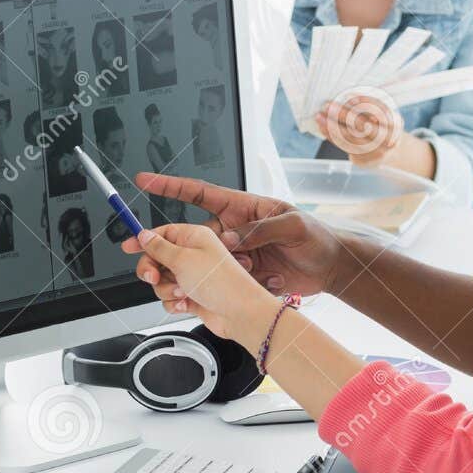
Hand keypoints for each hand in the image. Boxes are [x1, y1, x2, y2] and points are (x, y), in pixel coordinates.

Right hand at [125, 172, 341, 296]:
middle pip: (187, 235)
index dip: (170, 187)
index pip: (198, 193)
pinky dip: (212, 289)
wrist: (330, 269)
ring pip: (197, 264)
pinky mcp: (238, 278)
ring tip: (224, 276)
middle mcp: (231, 232)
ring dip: (195, 272)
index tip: (145, 181)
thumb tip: (230, 240)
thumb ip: (260, 230)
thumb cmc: (316, 238)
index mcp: (241, 209)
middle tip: (142, 250)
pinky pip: (215, 283)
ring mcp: (233, 256)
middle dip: (162, 243)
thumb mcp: (293, 225)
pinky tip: (222, 292)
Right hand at [131, 223, 276, 344]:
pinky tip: (187, 303)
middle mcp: (194, 254)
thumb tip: (144, 236)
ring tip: (182, 292)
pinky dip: (175, 302)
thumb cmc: (222, 283)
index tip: (128, 247)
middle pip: (156, 259)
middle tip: (154, 277)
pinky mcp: (193, 295)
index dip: (143, 240)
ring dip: (166, 289)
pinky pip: (170, 297)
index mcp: (194, 237)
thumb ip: (159, 247)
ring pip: (161, 281)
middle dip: (153, 270)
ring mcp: (193, 276)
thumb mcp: (183, 259)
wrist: (239, 314)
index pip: (161, 233)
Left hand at [315, 91, 402, 168]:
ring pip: (350, 138)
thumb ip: (371, 107)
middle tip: (328, 105)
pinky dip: (332, 136)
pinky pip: (344, 146)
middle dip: (343, 114)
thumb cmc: (382, 127)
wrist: (389, 152)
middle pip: (362, 125)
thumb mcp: (384, 115)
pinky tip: (323, 128)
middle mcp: (386, 140)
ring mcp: (374, 152)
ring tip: (320, 117)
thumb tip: (347, 96)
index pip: (379, 112)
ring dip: (332, 126)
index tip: (348, 96)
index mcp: (394, 124)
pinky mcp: (363, 159)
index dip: (364, 103)